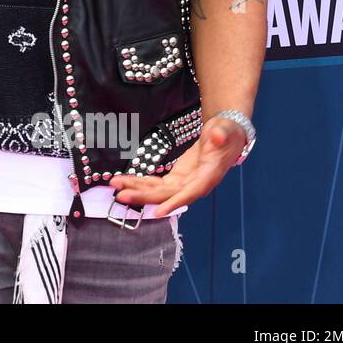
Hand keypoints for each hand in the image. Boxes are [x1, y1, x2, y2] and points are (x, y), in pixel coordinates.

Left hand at [109, 116, 247, 216]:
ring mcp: (184, 183)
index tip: (157, 212)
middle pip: (168, 195)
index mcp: (209, 176)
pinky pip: (156, 184)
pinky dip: (140, 183)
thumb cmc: (227, 133)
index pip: (191, 192)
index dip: (175, 202)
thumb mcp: (225, 130)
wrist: (224, 137)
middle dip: (144, 196)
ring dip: (137, 189)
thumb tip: (217, 136)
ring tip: (115, 185)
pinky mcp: (176, 179)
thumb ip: (221, 134)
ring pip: (159, 192)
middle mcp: (195, 185)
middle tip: (121, 195)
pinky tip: (124, 182)